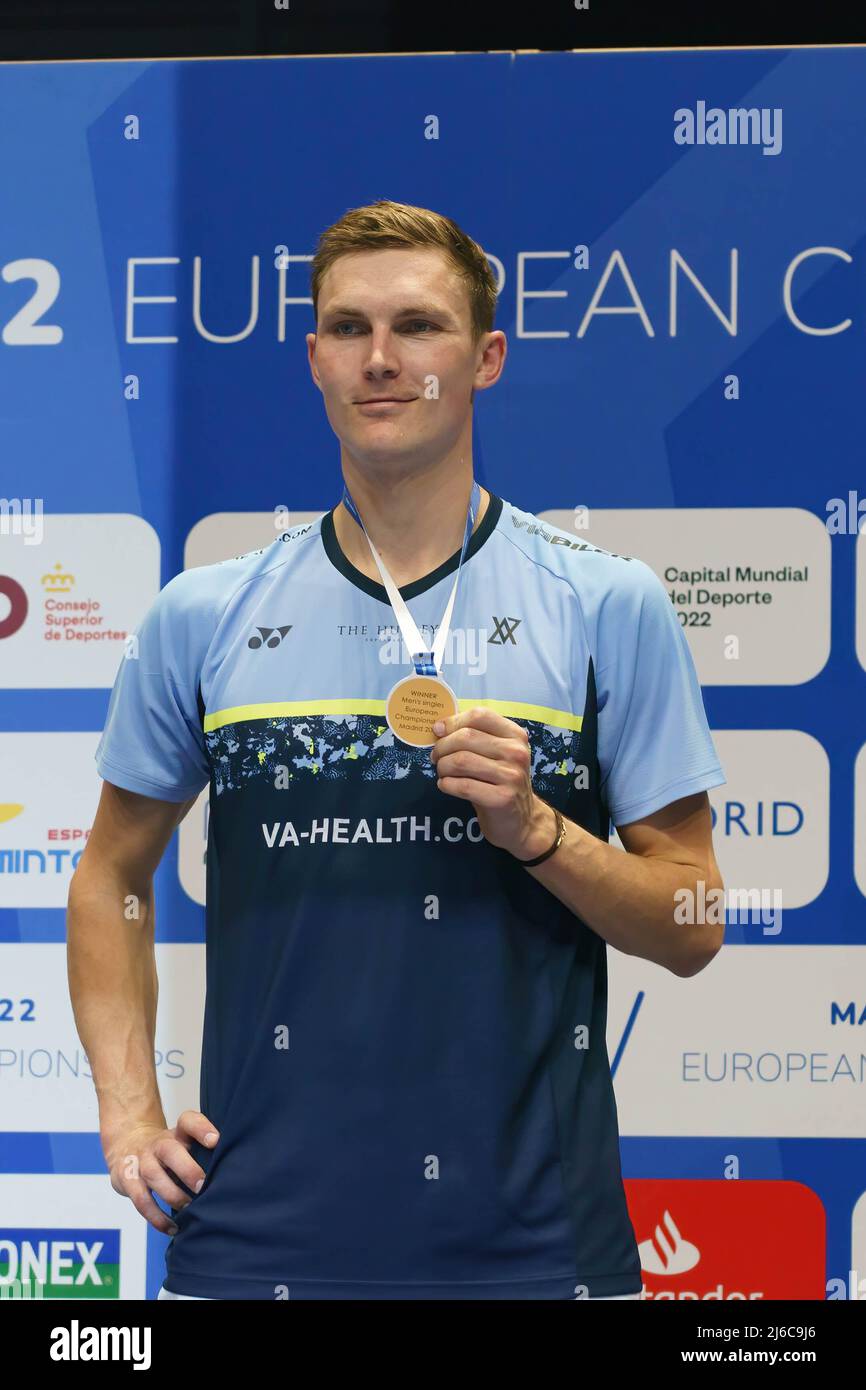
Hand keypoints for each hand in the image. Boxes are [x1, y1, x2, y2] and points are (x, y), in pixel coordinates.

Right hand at [103, 1110, 219, 1234]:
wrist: (128, 1144)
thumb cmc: (168, 1151)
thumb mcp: (184, 1144)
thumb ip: (204, 1155)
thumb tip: (234, 1178)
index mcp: (177, 1133)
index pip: (188, 1121)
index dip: (201, 1129)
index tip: (215, 1141)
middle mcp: (159, 1144)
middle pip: (170, 1150)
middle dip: (187, 1169)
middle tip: (203, 1186)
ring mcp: (141, 1161)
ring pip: (153, 1175)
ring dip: (172, 1195)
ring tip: (189, 1209)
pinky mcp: (127, 1180)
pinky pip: (141, 1199)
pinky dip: (156, 1217)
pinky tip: (172, 1228)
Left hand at [430, 706, 557, 858]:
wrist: (521, 820)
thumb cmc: (500, 782)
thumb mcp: (494, 754)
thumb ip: (473, 737)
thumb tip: (438, 727)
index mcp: (515, 735)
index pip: (479, 715)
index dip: (453, 722)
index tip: (438, 732)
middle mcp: (516, 752)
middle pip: (466, 737)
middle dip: (442, 747)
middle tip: (436, 758)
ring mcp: (511, 776)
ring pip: (461, 761)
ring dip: (443, 767)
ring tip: (442, 773)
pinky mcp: (502, 799)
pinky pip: (463, 786)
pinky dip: (446, 784)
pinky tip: (446, 785)